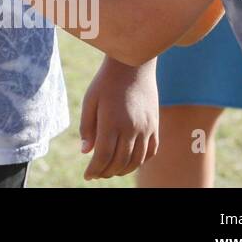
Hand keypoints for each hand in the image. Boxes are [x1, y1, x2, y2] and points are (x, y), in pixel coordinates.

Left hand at [78, 57, 158, 179]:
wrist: (133, 65)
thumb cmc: (106, 81)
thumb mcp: (90, 101)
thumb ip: (87, 127)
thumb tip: (86, 152)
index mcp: (111, 122)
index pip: (103, 156)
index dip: (94, 170)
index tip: (87, 176)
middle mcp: (131, 128)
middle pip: (119, 162)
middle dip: (106, 172)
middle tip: (97, 173)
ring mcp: (146, 128)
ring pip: (136, 161)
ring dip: (122, 170)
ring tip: (111, 170)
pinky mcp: (155, 126)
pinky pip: (151, 152)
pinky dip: (140, 162)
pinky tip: (130, 162)